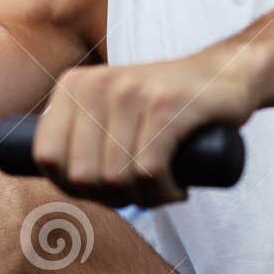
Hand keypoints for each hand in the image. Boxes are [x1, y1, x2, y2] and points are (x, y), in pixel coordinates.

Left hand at [33, 56, 255, 206]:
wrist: (226, 73)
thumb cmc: (167, 105)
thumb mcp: (111, 109)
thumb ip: (80, 135)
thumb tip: (56, 180)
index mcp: (74, 86)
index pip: (47, 156)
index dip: (73, 187)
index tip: (105, 190)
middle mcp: (97, 84)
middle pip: (83, 175)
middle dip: (113, 198)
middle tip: (141, 192)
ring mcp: (132, 93)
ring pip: (117, 178)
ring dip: (144, 199)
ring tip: (164, 189)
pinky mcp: (167, 107)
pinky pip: (149, 172)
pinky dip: (164, 193)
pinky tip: (177, 188)